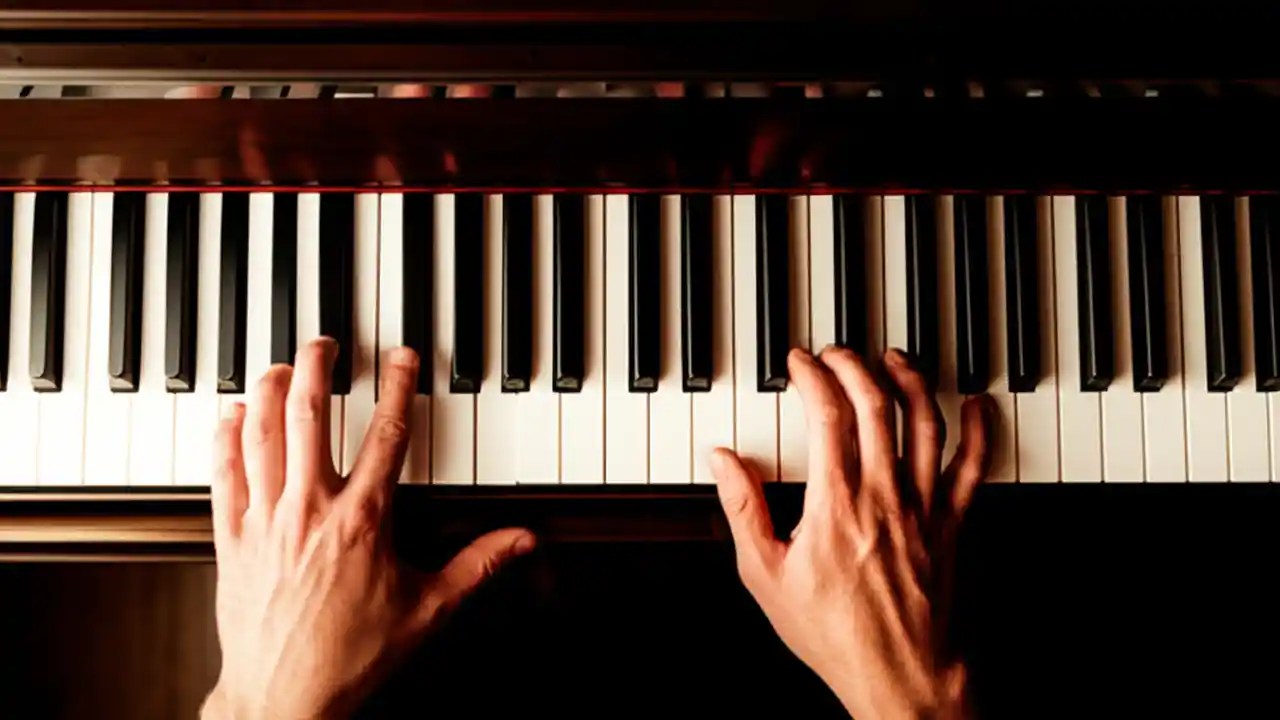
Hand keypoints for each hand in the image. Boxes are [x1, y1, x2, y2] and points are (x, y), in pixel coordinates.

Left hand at [201, 339, 534, 719]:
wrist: (284, 696)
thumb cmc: (350, 656)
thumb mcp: (427, 609)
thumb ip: (477, 565)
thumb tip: (521, 540)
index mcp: (363, 521)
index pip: (386, 435)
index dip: (398, 388)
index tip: (402, 358)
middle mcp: (311, 510)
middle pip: (312, 417)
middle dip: (319, 368)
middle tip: (326, 343)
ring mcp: (267, 520)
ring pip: (264, 434)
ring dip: (271, 391)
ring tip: (282, 365)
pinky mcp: (232, 537)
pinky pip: (224, 473)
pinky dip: (226, 437)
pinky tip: (232, 415)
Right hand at [712, 347, 992, 719]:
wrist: (897, 674)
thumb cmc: (832, 633)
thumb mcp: (765, 576)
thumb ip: (743, 510)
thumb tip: (723, 460)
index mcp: (835, 503)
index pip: (826, 414)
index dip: (812, 376)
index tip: (800, 364)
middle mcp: (884, 494)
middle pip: (876, 404)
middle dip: (854, 365)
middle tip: (836, 354)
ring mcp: (924, 507)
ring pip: (925, 423)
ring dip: (909, 380)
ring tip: (892, 358)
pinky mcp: (953, 524)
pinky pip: (975, 466)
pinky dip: (980, 430)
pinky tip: (976, 405)